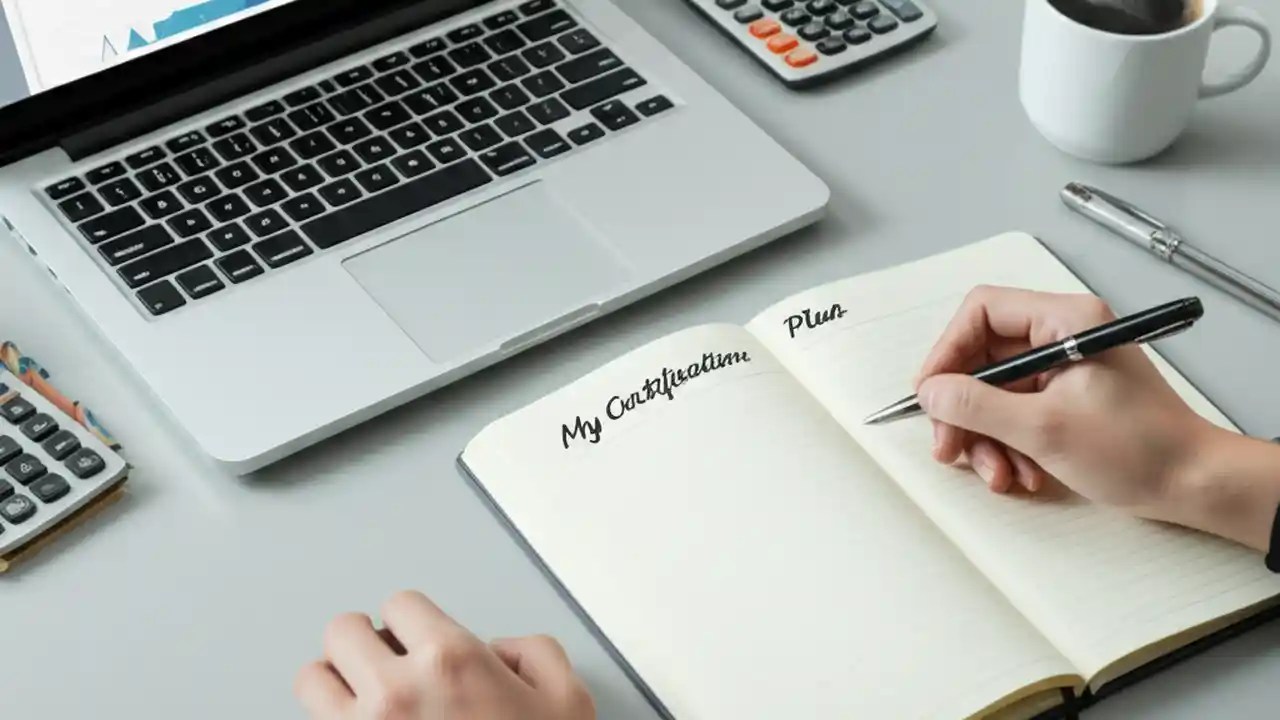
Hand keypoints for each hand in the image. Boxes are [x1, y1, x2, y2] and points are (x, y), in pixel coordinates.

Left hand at [295, 591, 595, 719]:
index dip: (414, 620)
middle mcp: (396, 692)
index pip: (399, 604)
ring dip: (335, 682)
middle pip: (343, 632)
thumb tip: (502, 652)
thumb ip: (535, 654)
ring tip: (361, 696)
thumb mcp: (568, 701)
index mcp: (450, 661)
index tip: (419, 637)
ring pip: (312, 680)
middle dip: (366, 642)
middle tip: (384, 660)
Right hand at [913, 286, 1218, 518]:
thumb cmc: (1140, 449)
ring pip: (994, 392)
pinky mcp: (1065, 399)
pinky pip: (1015, 413)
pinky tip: (1022, 472)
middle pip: (982, 358)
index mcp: (1066, 321)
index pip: (982, 312)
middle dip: (963, 408)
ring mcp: (1063, 369)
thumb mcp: (1043, 428)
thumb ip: (978, 405)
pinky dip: (1008, 445)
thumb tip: (930, 391)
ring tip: (998, 472)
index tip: (930, 393)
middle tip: (950, 445)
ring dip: (985, 436)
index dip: (947, 352)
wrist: (1193, 484)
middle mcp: (1063, 336)